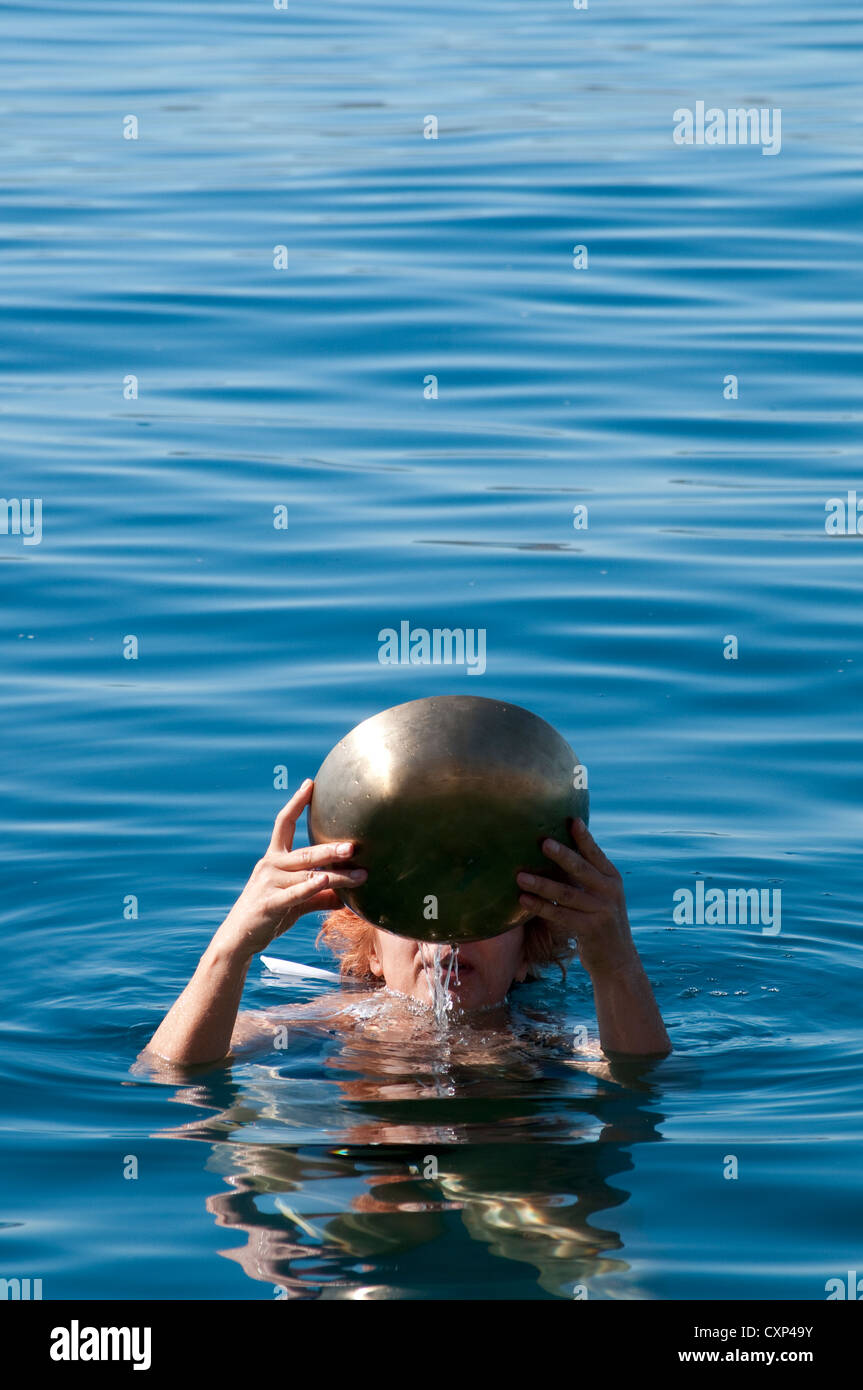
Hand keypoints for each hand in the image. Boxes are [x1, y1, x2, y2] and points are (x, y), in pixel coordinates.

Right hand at [218, 779, 365, 960]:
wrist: (239, 938)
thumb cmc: (269, 914)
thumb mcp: (296, 901)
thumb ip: (320, 894)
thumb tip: (349, 895)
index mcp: (274, 858)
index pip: (284, 823)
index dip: (297, 803)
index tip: (310, 783)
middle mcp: (270, 865)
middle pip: (304, 852)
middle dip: (330, 848)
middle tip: (353, 845)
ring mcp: (268, 884)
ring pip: (308, 875)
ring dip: (337, 876)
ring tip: (361, 875)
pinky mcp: (269, 904)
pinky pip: (295, 893)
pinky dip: (311, 887)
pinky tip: (326, 882)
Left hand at [516, 818, 635, 979]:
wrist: (617, 960)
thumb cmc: (599, 920)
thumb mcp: (599, 895)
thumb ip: (584, 875)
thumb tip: (555, 850)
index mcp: (611, 878)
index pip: (595, 853)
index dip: (584, 837)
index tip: (571, 820)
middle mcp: (610, 891)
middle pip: (581, 869)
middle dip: (561, 854)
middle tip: (542, 842)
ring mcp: (602, 910)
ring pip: (566, 893)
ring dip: (541, 884)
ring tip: (519, 876)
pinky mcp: (591, 929)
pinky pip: (561, 915)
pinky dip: (540, 907)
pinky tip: (523, 900)